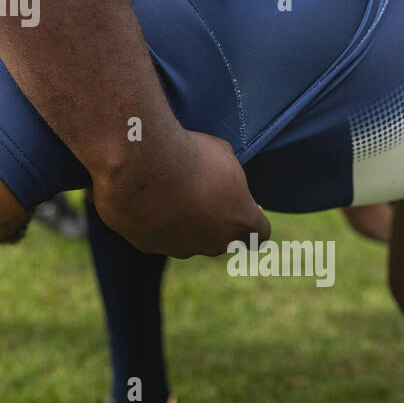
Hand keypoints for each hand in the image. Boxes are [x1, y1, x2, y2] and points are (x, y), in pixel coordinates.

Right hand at [91, 130, 270, 257]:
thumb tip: (221, 176)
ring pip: (188, 239)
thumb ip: (228, 174)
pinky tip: (146, 198)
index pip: (260, 233)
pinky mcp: (150, 246)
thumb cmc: (190, 156)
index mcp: (241, 222)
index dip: (253, 217)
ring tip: (168, 192)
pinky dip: (155, 222)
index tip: (243, 204)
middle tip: (200, 192)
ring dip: (183, 221)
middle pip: (221, 237)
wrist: (143, 165)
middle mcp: (214, 243)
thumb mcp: (223, 154)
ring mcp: (181, 248)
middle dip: (214, 218)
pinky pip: (158, 236)